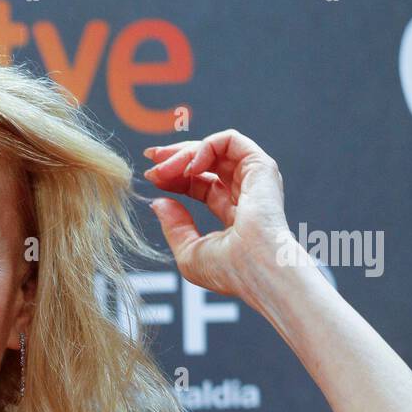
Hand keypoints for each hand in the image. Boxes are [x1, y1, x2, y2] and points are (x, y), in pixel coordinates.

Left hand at [141, 129, 294, 301]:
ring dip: (183, 154)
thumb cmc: (229, 271)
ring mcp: (254, 179)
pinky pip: (229, 140)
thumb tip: (158, 202)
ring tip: (163, 169)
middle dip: (174, 157)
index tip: (150, 177)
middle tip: (150, 159)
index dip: (173, 177)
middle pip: (206, 163)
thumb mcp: (189, 252)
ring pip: (214, 149)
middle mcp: (245, 193)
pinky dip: (204, 147)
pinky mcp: (260, 166)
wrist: (256, 270)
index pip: (200, 184)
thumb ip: (174, 226)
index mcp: (233, 213)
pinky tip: (188, 168)